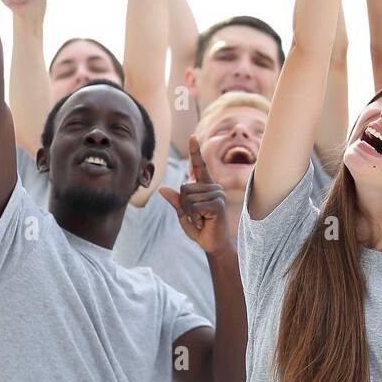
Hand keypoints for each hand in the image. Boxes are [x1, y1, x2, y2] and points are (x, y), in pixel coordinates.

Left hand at [159, 136, 230, 253]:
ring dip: (189, 213)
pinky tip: (204, 222)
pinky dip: (194, 217)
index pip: (198, 166)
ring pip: (188, 197)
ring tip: (201, 220)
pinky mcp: (218, 204)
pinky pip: (194, 206)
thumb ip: (176, 201)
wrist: (213, 244)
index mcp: (206, 186)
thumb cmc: (200, 228)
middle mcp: (213, 187)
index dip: (194, 151)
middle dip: (184, 205)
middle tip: (196, 217)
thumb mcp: (183, 214)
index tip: (192, 136)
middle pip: (184, 187)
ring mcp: (217, 194)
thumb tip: (163, 189)